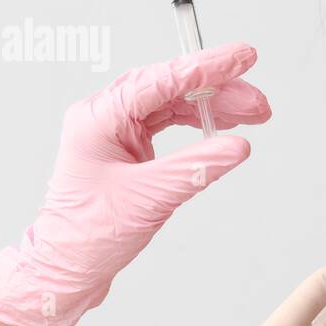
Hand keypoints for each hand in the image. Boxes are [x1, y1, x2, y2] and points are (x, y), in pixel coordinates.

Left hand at [0, 42, 269, 325]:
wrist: (67, 266)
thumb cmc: (90, 235)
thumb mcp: (149, 199)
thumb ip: (196, 168)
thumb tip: (238, 146)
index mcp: (98, 118)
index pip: (161, 80)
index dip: (206, 68)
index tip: (242, 58)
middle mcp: (105, 117)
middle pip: (172, 88)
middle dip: (219, 91)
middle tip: (258, 102)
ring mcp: (116, 130)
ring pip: (174, 104)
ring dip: (214, 108)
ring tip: (253, 115)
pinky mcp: (128, 146)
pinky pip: (169, 122)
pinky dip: (200, 125)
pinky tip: (223, 130)